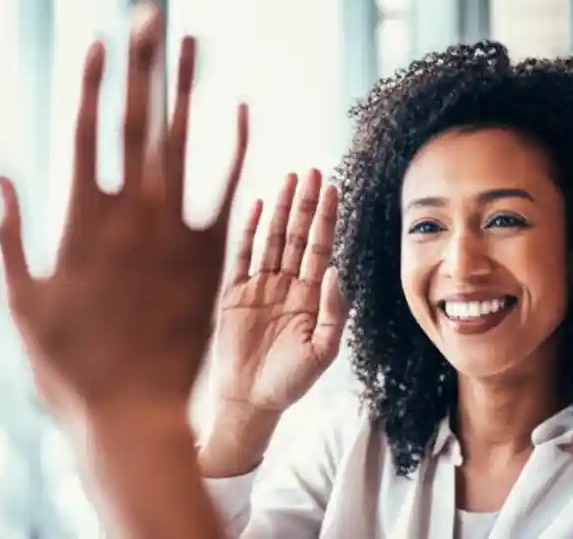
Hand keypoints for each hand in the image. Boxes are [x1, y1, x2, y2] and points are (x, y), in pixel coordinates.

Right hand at [0, 3, 247, 422]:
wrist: (133, 414)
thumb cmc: (68, 365)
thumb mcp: (21, 302)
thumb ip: (9, 236)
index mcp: (81, 220)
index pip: (86, 132)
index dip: (93, 82)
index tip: (99, 39)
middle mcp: (131, 214)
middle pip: (136, 122)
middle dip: (142, 64)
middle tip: (150, 12)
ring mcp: (174, 232)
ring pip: (182, 143)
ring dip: (187, 88)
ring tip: (193, 41)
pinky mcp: (209, 255)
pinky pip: (228, 189)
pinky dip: (235, 147)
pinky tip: (240, 107)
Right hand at [198, 170, 345, 476]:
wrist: (249, 401)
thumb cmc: (288, 382)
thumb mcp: (322, 351)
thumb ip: (333, 312)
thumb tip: (338, 271)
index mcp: (310, 297)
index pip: (321, 248)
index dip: (327, 219)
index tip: (333, 189)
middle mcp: (286, 285)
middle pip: (298, 235)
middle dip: (306, 203)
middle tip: (313, 171)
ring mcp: (259, 286)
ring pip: (272, 238)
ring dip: (281, 208)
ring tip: (289, 178)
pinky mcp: (233, 293)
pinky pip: (242, 255)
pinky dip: (248, 230)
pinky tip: (256, 205)